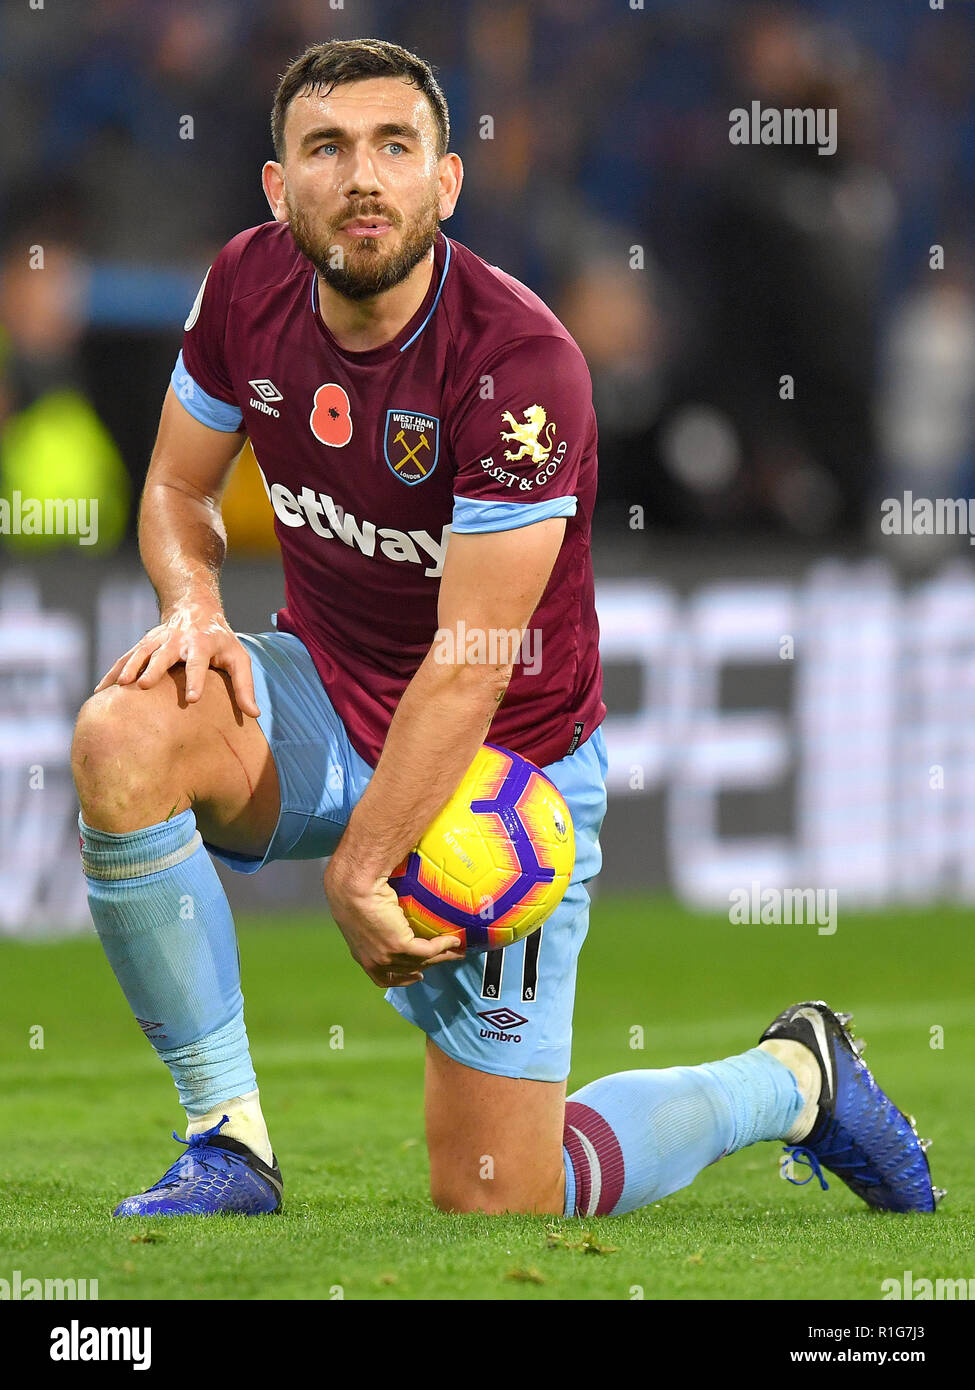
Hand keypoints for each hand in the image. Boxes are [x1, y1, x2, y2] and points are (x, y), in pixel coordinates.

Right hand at [94, 597, 259, 716]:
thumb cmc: (221, 641)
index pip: (198, 663)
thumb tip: (254, 715)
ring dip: (128, 668)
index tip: (192, 699)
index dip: (195, 680)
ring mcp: (157, 640)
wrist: (195, 608)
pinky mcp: (144, 644)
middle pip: (163, 655)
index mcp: (202, 644)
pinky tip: (100, 690)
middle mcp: (177, 640)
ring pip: (140, 653)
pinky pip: (125, 658)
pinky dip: (113, 672)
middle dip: (153, 669)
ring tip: (119, 687)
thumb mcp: (238, 658)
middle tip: (142, 686)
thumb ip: (244, 686)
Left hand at [323, 863, 464, 986]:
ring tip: (456, 949)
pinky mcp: (399, 946)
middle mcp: (373, 961)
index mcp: (361, 955)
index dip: (402, 979)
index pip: (383, 977)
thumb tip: (390, 914)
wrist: (352, 887)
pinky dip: (444, 944)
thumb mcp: (361, 913)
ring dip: (442, 956)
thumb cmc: (352, 890)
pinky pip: (428, 950)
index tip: (417, 975)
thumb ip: (375, 922)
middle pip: (408, 970)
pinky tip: (454, 939)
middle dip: (429, 966)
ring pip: (421, 961)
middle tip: (447, 957)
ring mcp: (386, 956)